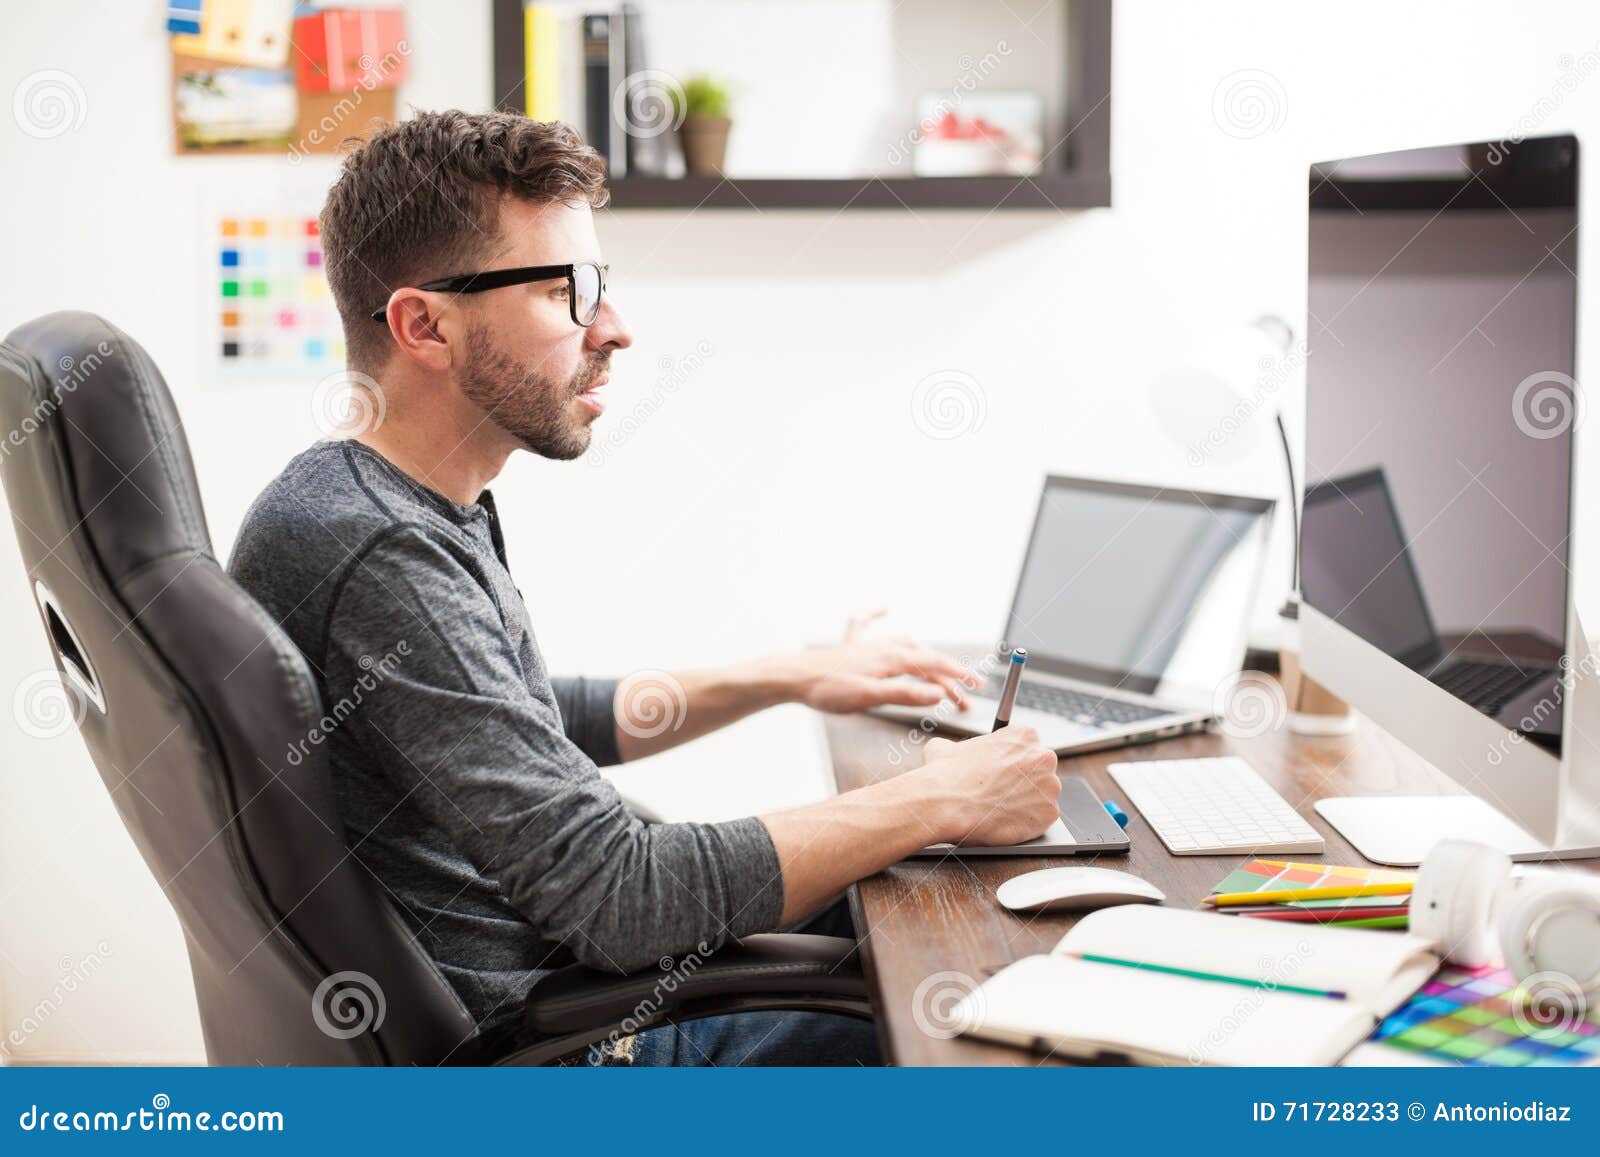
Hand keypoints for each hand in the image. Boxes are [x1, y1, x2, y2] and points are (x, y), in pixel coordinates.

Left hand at [790, 611, 979, 714]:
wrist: (793, 677)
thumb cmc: (828, 689)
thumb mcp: (870, 698)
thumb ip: (905, 695)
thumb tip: (938, 693)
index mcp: (892, 659)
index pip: (934, 665)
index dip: (958, 676)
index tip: (977, 684)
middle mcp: (884, 647)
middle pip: (925, 659)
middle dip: (949, 676)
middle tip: (965, 695)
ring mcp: (869, 644)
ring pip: (906, 647)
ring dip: (927, 660)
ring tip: (940, 674)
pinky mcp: (851, 646)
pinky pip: (867, 624)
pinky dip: (877, 615)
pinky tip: (883, 607)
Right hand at [911, 729, 1060, 846]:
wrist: (945, 805)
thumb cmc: (944, 775)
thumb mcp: (945, 747)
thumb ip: (959, 747)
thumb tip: (953, 752)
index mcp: (1024, 734)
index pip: (1027, 748)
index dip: (1013, 763)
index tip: (1003, 773)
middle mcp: (1043, 757)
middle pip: (1040, 771)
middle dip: (1025, 782)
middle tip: (1002, 793)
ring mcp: (1050, 787)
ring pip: (1043, 796)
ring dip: (1028, 803)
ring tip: (1001, 810)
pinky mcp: (1049, 813)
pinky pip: (1043, 818)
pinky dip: (1029, 823)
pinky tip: (1008, 822)